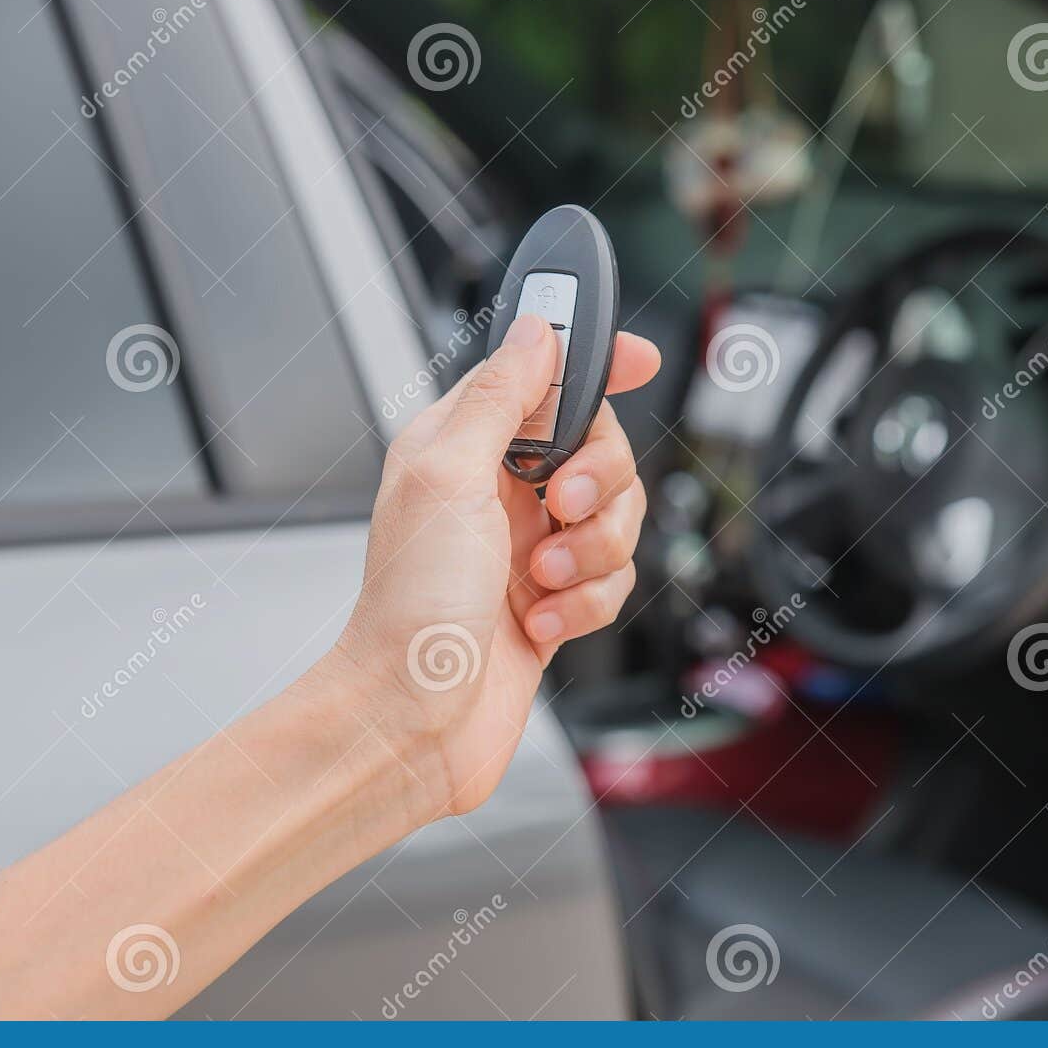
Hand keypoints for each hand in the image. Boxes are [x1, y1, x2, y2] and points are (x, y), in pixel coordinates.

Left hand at [312, 315, 660, 816]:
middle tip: (559, 510)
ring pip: (616, 519)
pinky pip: (611, 583)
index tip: (639, 358)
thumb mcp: (447, 475)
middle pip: (600, 451)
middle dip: (598, 484)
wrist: (411, 720)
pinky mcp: (554, 603)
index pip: (545, 377)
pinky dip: (584, 605)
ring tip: (540, 581)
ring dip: (590, 553)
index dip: (596, 362)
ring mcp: (528, 550)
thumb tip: (536, 328)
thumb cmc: (408, 609)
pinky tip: (538, 624)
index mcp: (463, 446)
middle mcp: (498, 492)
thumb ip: (499, 396)